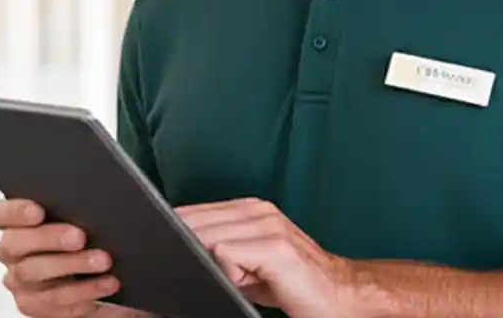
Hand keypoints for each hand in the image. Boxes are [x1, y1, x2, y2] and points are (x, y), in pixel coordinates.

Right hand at [0, 198, 120, 317]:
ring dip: (72, 265)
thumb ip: (69, 211)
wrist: (86, 284)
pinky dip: (84, 291)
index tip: (37, 211)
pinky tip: (105, 282)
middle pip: (15, 244)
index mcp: (15, 226)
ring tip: (102, 260)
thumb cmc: (76, 244)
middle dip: (48, 238)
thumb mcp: (72, 222)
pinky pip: (55, 300)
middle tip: (79, 237)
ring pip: (35, 272)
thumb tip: (89, 202)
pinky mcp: (33, 305)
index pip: (0, 214)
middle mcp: (12, 254)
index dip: (14, 212)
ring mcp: (20, 281)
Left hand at [176, 198, 355, 317]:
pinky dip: (228, 273)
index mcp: (250, 208)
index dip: (175, 228)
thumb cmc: (290, 284)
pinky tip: (247, 282)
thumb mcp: (247, 265)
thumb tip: (180, 250)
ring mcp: (268, 224)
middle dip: (182, 244)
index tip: (164, 245)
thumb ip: (217, 251)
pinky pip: (226, 253)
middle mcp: (258, 210)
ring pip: (208, 235)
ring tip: (235, 278)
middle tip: (189, 265)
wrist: (339, 294)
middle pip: (196, 220)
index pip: (195, 211)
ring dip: (209, 261)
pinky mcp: (274, 246)